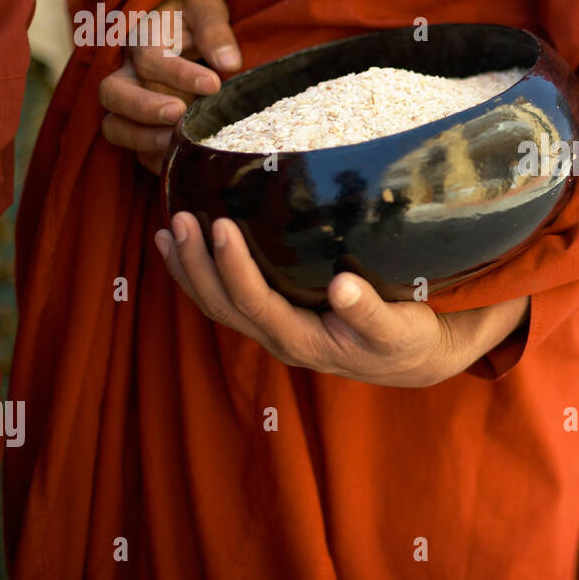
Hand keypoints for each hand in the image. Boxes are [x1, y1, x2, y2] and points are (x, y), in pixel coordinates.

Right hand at [99, 0, 241, 173]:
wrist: (180, 30)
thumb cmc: (191, 18)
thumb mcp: (204, 7)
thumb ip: (213, 28)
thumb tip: (229, 61)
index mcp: (140, 37)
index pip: (148, 56)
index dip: (178, 72)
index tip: (213, 84)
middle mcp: (124, 72)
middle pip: (114, 93)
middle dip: (144, 108)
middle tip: (178, 115)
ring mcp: (124, 102)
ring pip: (113, 125)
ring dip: (141, 138)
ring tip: (175, 143)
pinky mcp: (134, 127)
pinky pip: (131, 149)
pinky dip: (149, 158)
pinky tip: (177, 162)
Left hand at [154, 212, 530, 386]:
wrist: (411, 360)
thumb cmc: (406, 340)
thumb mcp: (399, 329)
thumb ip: (370, 312)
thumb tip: (343, 287)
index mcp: (304, 341)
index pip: (256, 304)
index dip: (234, 267)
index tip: (221, 225)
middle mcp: (280, 338)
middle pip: (222, 306)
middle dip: (196, 264)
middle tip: (179, 219)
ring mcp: (274, 331)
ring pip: (217, 305)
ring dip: (189, 269)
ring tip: (167, 230)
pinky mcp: (276, 319)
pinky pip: (229, 299)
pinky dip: (204, 274)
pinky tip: (189, 247)